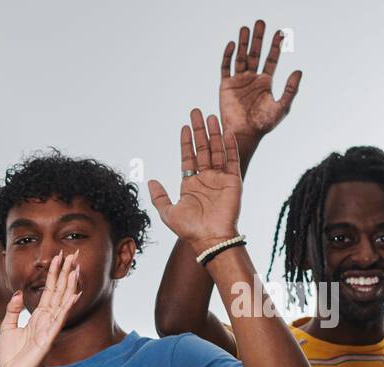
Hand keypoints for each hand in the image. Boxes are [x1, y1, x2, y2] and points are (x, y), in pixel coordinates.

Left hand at [0, 252, 80, 366]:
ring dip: (69, 285)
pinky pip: (59, 320)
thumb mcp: (8, 326)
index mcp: (39, 317)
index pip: (49, 291)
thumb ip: (13, 309)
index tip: (59, 257)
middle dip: (65, 273)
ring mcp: (49, 328)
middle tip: (73, 255)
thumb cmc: (12, 355)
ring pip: (62, 302)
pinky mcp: (48, 338)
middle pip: (59, 292)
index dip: (54, 274)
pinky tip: (74, 295)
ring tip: (75, 269)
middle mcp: (47, 320)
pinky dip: (66, 307)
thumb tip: (18, 293)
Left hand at [147, 113, 242, 249]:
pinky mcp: (233, 180)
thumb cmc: (189, 229)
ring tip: (210, 116)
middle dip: (199, 130)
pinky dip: (230, 145)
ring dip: (214, 133)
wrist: (210, 238)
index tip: (184, 127)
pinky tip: (226, 132)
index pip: (188, 158)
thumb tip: (150, 181)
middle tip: (196, 112)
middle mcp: (206, 178)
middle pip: (202, 149)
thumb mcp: (168, 212)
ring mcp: (220, 178)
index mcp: (190, 184)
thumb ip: (159, 197)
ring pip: (217, 150)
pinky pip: (232, 159)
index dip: (185, 142)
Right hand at [219, 20, 301, 151]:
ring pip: (241, 57)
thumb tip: (299, 70)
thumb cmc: (264, 124)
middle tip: (260, 22)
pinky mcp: (225, 86)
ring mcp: (238, 81)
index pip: (271, 59)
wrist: (244, 134)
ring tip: (245, 28)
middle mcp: (252, 79)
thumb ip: (290, 89)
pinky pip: (226, 67)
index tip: (280, 32)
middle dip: (258, 38)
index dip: (275, 46)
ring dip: (244, 43)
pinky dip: (228, 56)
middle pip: (255, 54)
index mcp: (265, 82)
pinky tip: (233, 45)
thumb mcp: (282, 107)